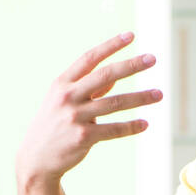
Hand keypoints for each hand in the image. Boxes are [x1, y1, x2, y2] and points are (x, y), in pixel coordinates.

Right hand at [16, 31, 162, 183]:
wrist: (36, 159)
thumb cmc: (53, 126)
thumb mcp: (64, 101)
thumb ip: (89, 89)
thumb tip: (115, 78)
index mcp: (62, 83)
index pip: (89, 58)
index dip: (111, 46)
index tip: (131, 35)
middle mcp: (67, 97)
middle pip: (105, 75)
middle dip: (131, 65)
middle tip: (153, 58)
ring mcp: (75, 117)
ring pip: (115, 103)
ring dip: (140, 97)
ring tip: (159, 94)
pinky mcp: (83, 137)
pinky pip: (113, 129)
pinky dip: (131, 127)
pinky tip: (145, 124)